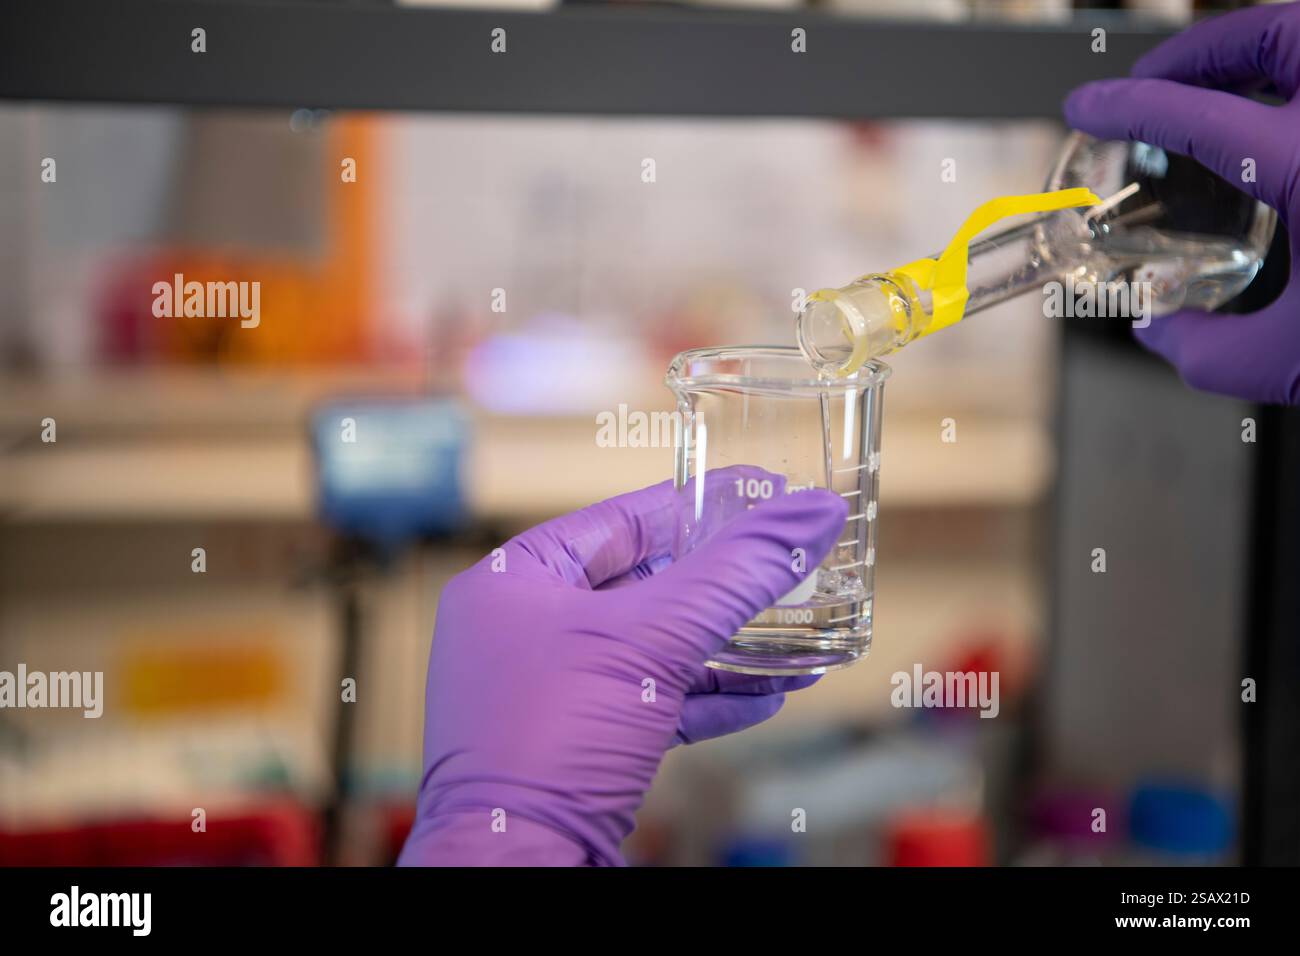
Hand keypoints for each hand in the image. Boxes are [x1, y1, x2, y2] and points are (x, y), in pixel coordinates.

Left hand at [398, 478, 846, 865]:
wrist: (516, 867)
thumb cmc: (549, 741)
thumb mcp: (652, 640)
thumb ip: (736, 573)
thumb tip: (812, 514)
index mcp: (513, 581)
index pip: (621, 520)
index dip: (700, 505)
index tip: (764, 493)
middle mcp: (524, 631)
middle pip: (646, 587)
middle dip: (724, 586)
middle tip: (788, 563)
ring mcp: (551, 693)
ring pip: (657, 652)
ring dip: (730, 648)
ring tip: (798, 634)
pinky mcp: (580, 747)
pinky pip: (655, 706)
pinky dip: (710, 700)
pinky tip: (769, 696)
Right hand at [1064, 2, 1299, 403]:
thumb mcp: (1290, 364)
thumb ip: (1206, 349)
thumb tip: (1158, 331)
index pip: (1195, 113)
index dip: (1127, 104)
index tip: (1089, 104)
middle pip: (1276, 33)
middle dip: (1203, 49)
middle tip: (1159, 78)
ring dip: (1266, 50)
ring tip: (1224, 84)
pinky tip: (1292, 123)